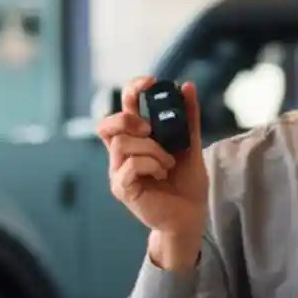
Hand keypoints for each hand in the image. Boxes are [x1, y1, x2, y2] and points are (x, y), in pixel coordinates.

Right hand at [97, 76, 208, 268]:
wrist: (190, 215)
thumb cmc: (187, 183)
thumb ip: (188, 118)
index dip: (131, 90)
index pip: (123, 108)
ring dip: (151, 149)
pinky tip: (162, 173)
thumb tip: (187, 86)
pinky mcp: (122, 188)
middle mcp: (123, 154)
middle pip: (107, 124)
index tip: (150, 82)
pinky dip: (150, 164)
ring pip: (121, 144)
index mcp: (137, 139)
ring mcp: (119, 171)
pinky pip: (129, 166)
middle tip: (151, 130)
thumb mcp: (191, 145)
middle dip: (129, 119)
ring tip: (167, 162)